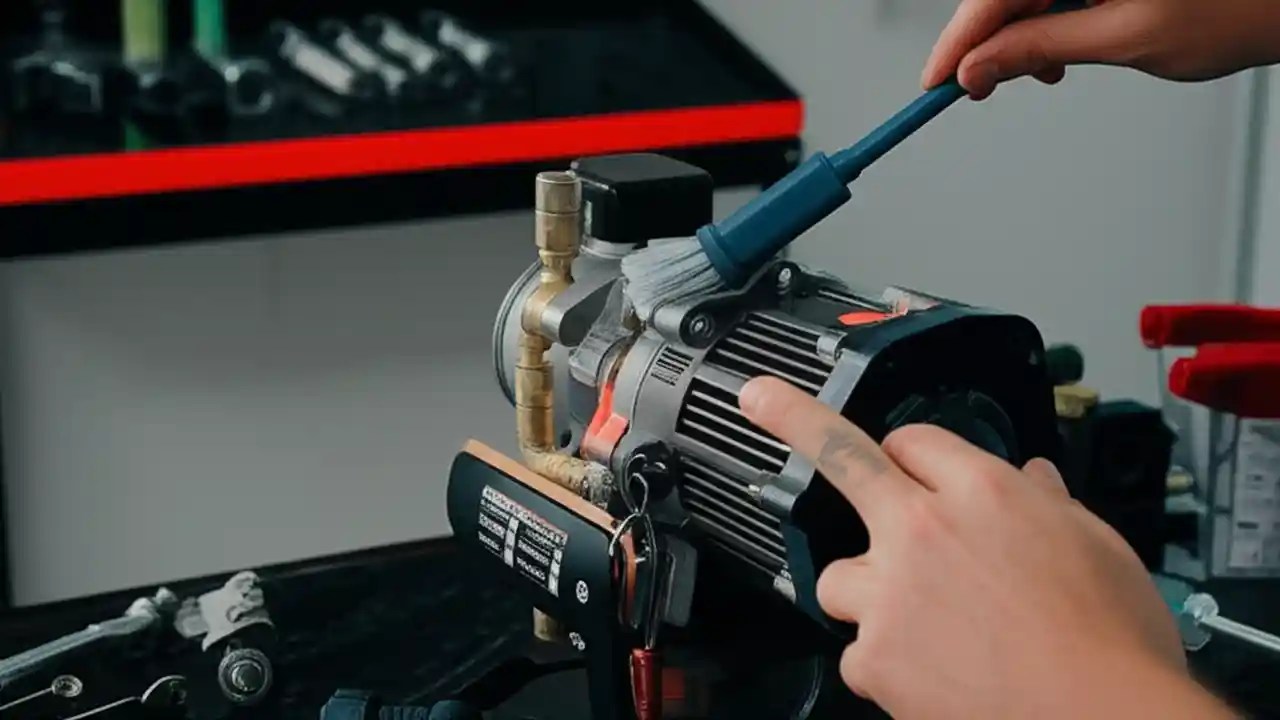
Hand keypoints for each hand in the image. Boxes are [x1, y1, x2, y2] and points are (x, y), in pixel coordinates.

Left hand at [739, 377, 1232, 719]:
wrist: (1102, 719)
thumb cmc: (1112, 642)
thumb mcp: (1099, 547)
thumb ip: (1050, 507)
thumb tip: (1034, 481)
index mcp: (984, 492)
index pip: (917, 440)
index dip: (913, 452)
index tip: (902, 458)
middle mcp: (924, 531)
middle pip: (843, 460)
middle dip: (796, 418)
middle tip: (761, 398)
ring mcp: (890, 594)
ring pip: (840, 577)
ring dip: (868, 592)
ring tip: (919, 623)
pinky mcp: (875, 656)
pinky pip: (857, 651)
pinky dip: (884, 662)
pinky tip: (928, 672)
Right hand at [922, 0, 1279, 99]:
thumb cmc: (1244, 4)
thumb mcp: (1127, 37)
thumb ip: (1042, 48)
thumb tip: (979, 68)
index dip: (958, 41)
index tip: (936, 81)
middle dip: (988, 38)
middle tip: (976, 87)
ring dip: (1024, 31)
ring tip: (1043, 73)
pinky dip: (1055, 16)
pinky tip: (1067, 46)